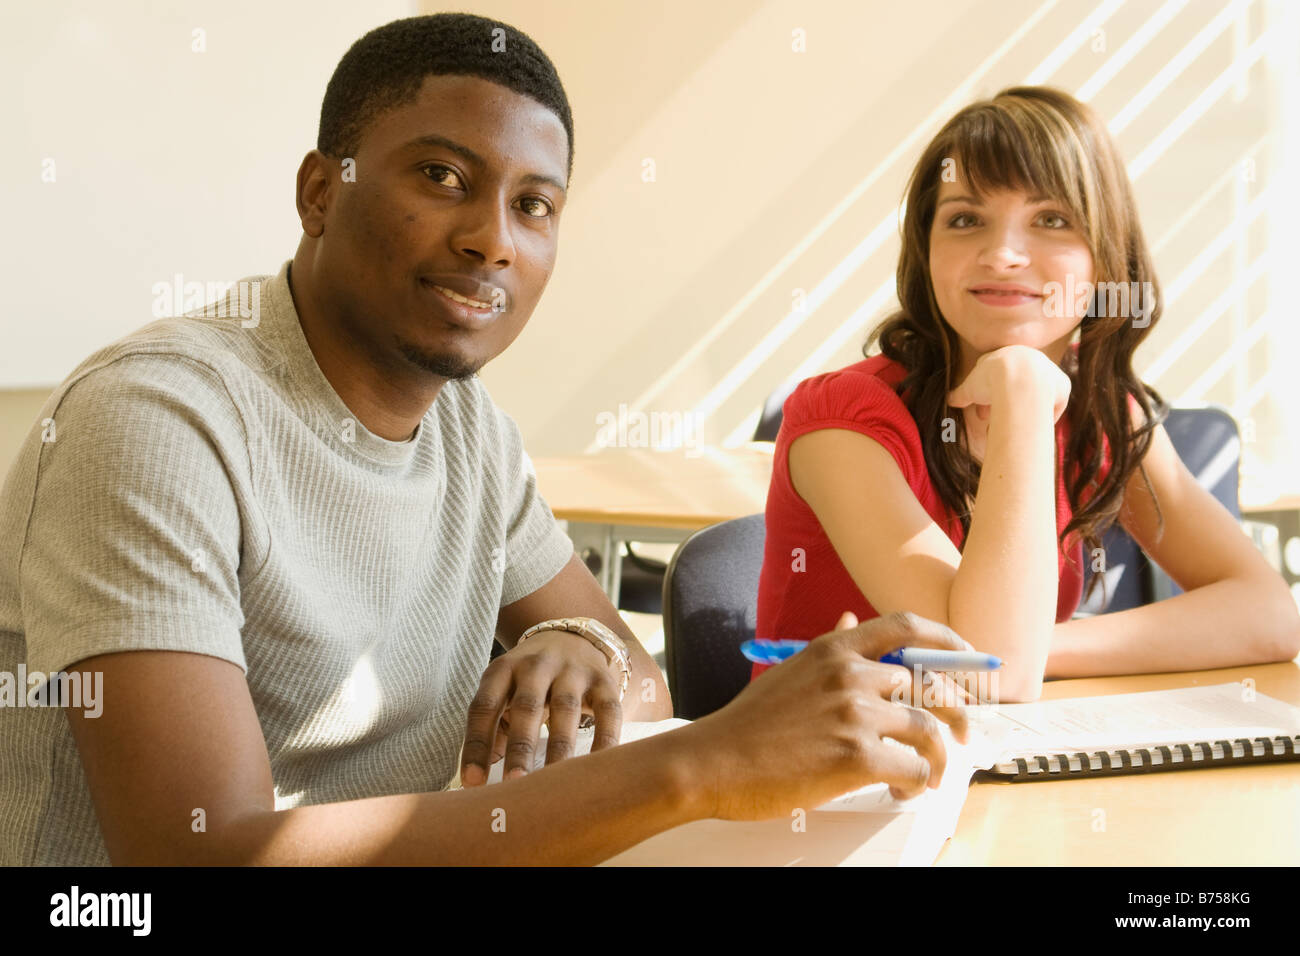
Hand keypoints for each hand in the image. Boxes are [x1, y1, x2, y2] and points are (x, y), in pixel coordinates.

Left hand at [460, 630, 623, 786]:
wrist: (572, 638)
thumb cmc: (528, 680)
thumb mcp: (505, 692)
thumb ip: (493, 729)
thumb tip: (481, 779)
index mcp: (503, 669)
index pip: (484, 707)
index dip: (477, 744)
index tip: (472, 783)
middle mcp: (536, 665)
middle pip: (526, 706)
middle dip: (520, 747)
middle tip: (514, 783)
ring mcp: (572, 671)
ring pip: (565, 709)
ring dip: (558, 747)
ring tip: (554, 784)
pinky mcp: (603, 680)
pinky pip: (607, 711)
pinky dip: (605, 738)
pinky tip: (597, 767)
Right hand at [681, 610, 975, 819]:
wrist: (714, 761)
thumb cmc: (748, 724)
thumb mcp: (790, 672)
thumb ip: (829, 648)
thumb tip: (850, 622)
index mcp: (834, 650)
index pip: (907, 628)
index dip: (948, 641)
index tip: (969, 656)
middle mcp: (850, 675)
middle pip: (930, 685)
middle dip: (956, 712)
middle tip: (961, 734)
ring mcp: (854, 715)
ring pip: (928, 730)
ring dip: (939, 758)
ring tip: (931, 775)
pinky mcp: (855, 757)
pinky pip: (913, 768)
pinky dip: (918, 782)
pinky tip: (906, 789)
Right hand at [948, 345, 1071, 427]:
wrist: (1019, 380)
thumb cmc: (991, 380)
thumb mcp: (970, 387)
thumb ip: (959, 393)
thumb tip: (948, 400)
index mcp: (1008, 354)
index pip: (997, 372)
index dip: (987, 391)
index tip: (981, 406)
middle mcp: (1030, 359)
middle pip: (1017, 383)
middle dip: (1003, 401)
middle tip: (992, 418)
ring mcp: (1049, 371)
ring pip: (1035, 393)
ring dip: (1022, 409)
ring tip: (1012, 425)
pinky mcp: (1063, 385)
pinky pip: (1053, 403)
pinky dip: (1043, 415)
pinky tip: (1031, 425)